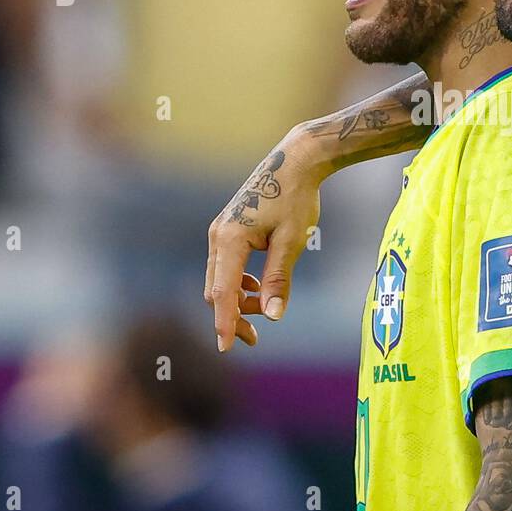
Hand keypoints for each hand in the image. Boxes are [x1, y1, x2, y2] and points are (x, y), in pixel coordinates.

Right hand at [205, 132, 322, 351]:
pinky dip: (237, 284)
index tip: (226, 348)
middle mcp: (218, 236)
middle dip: (232, 317)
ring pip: (219, 280)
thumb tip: (272, 315)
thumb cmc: (295, 199)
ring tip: (261, 313)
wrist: (294, 162)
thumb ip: (279, 279)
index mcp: (230, 239)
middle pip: (216, 290)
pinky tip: (256, 289)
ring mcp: (219, 232)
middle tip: (254, 339)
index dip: (225, 323)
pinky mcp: (227, 230)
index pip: (224, 292)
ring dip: (235, 301)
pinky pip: (224, 267)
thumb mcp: (291, 242)